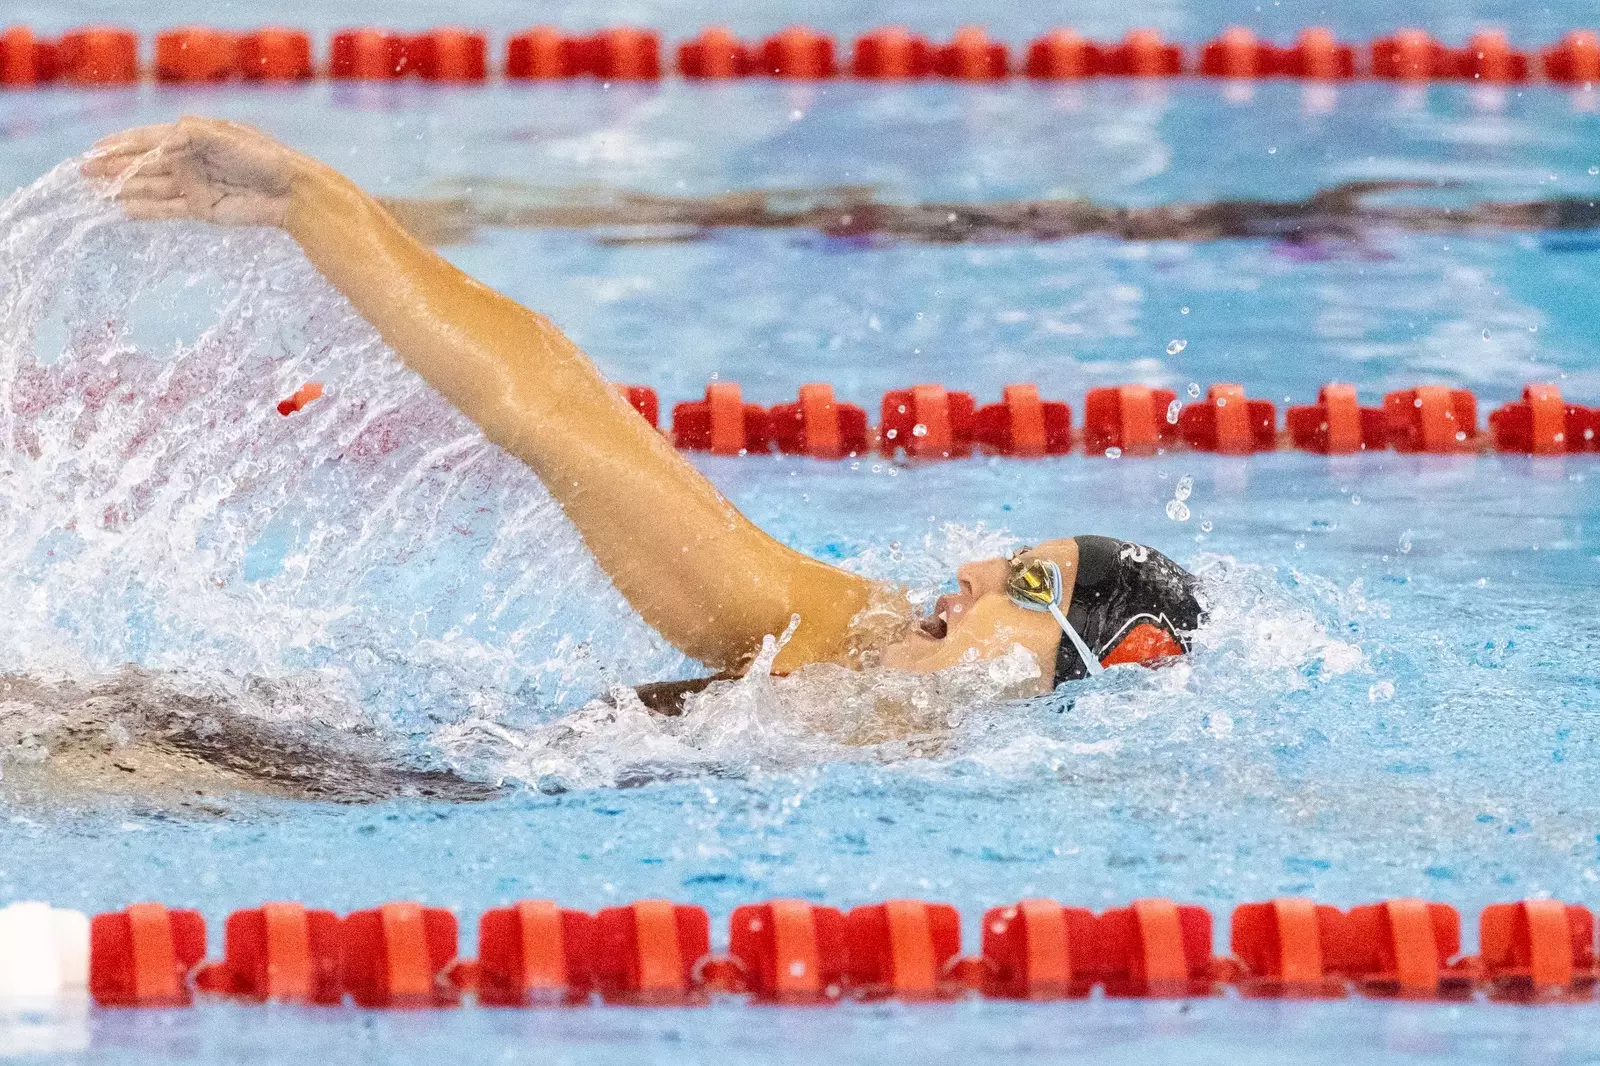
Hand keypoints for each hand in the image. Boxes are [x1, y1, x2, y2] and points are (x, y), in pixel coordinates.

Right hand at [82, 117, 303, 226]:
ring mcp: (194, 186)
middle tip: (84, 173)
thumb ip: (188, 135)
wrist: (290, 192)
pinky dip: (146, 210)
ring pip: (151, 187)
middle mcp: (189, 160)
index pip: (148, 139)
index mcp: (192, 137)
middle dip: (115, 167)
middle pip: (144, 164)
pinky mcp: (202, 209)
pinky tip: (123, 209)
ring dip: (125, 188)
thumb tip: (159, 144)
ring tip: (96, 193)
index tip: (95, 149)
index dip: (121, 144)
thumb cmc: (261, 157)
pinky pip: (168, 209)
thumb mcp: (224, 136)